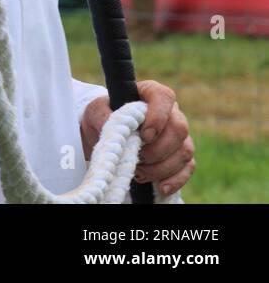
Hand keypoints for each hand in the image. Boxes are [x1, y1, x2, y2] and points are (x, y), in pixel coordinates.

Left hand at [80, 81, 194, 197]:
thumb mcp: (95, 111)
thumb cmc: (102, 117)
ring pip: (184, 151)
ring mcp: (179, 136)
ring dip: (161, 167)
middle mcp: (171, 113)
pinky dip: (174, 180)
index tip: (143, 135)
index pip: (164, 97)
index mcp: (151, 94)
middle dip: (157, 149)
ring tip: (138, 172)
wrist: (103, 136)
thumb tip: (116, 127)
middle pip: (179, 129)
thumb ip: (104, 115)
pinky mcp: (181, 157)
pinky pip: (187, 168)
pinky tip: (159, 187)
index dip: (157, 117)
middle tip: (138, 158)